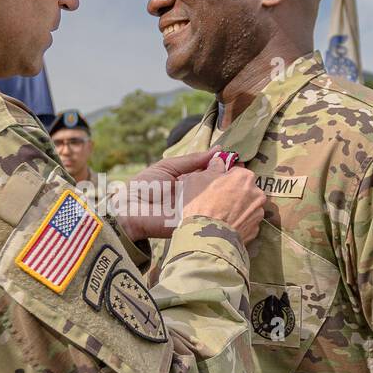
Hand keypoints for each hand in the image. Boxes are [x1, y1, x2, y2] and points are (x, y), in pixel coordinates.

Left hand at [117, 149, 235, 239]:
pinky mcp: (195, 223)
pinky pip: (212, 215)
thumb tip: (218, 149)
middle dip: (231, 178)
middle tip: (243, 170)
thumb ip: (192, 160)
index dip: (224, 165)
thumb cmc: (144, 186)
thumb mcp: (169, 167)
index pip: (212, 172)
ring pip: (218, 200)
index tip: (236, 158)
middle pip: (219, 186)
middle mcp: (196, 196)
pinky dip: (222, 207)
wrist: (129, 210)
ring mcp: (197, 210)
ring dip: (230, 192)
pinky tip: (233, 197)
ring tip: (242, 181)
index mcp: (190, 182)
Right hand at [178, 156, 265, 243]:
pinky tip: (227, 225)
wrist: (206, 238)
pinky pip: (247, 221)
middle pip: (245, 188)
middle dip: (234, 192)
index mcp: (244, 177)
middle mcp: (257, 193)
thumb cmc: (201, 205)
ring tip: (222, 215)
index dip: (226, 176)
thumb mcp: (199, 178)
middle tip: (218, 200)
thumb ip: (213, 167)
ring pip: (248, 205)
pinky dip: (239, 221)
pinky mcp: (255, 230)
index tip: (217, 182)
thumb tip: (218, 161)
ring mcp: (258, 213)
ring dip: (238, 207)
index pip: (237, 170)